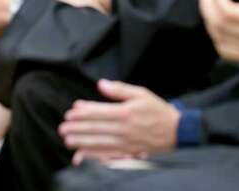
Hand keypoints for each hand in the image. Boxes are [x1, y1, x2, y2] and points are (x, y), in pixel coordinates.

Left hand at [60, 79, 178, 162]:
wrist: (176, 131)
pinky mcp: (128, 152)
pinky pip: (107, 154)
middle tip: (63, 128)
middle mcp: (123, 128)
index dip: (82, 112)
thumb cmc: (158, 110)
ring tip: (68, 140)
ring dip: (81, 142)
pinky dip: (94, 155)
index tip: (71, 112)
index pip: (98, 112)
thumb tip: (101, 84)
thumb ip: (119, 89)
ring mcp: (125, 142)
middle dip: (77, 128)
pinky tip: (83, 153)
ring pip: (98, 142)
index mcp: (125, 112)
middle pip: (95, 128)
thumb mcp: (141, 93)